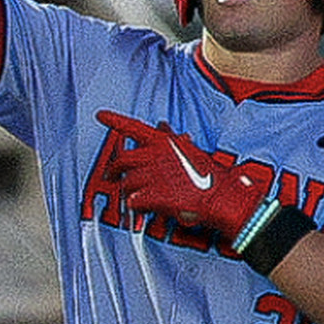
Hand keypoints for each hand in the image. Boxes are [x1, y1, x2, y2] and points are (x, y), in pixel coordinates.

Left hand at [96, 110, 268, 242]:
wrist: (222, 196)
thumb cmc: (210, 176)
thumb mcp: (190, 150)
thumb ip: (171, 138)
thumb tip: (162, 126)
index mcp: (164, 142)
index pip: (134, 127)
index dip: (115, 120)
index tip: (101, 115)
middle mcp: (155, 155)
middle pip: (122, 159)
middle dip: (113, 170)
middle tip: (111, 177)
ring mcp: (153, 176)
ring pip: (126, 183)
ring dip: (128, 192)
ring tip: (136, 198)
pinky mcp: (154, 196)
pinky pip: (133, 201)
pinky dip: (135, 206)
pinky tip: (143, 208)